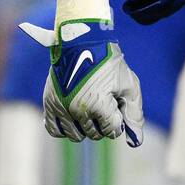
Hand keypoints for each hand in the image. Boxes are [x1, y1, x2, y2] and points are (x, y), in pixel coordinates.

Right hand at [19, 16, 144, 146]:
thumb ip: (134, 115)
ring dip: (86, 127)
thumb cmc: (110, 63)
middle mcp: (76, 109)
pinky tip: (74, 116)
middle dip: (103, 121)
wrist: (82, 41)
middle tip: (104, 99)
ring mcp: (61, 107)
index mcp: (98, 105)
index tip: (116, 101)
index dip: (118, 117)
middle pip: (95, 134)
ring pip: (76, 136)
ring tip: (91, 106)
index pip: (112, 131)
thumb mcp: (129, 86)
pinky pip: (54, 130)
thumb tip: (135, 142)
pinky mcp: (49, 103)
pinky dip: (65, 128)